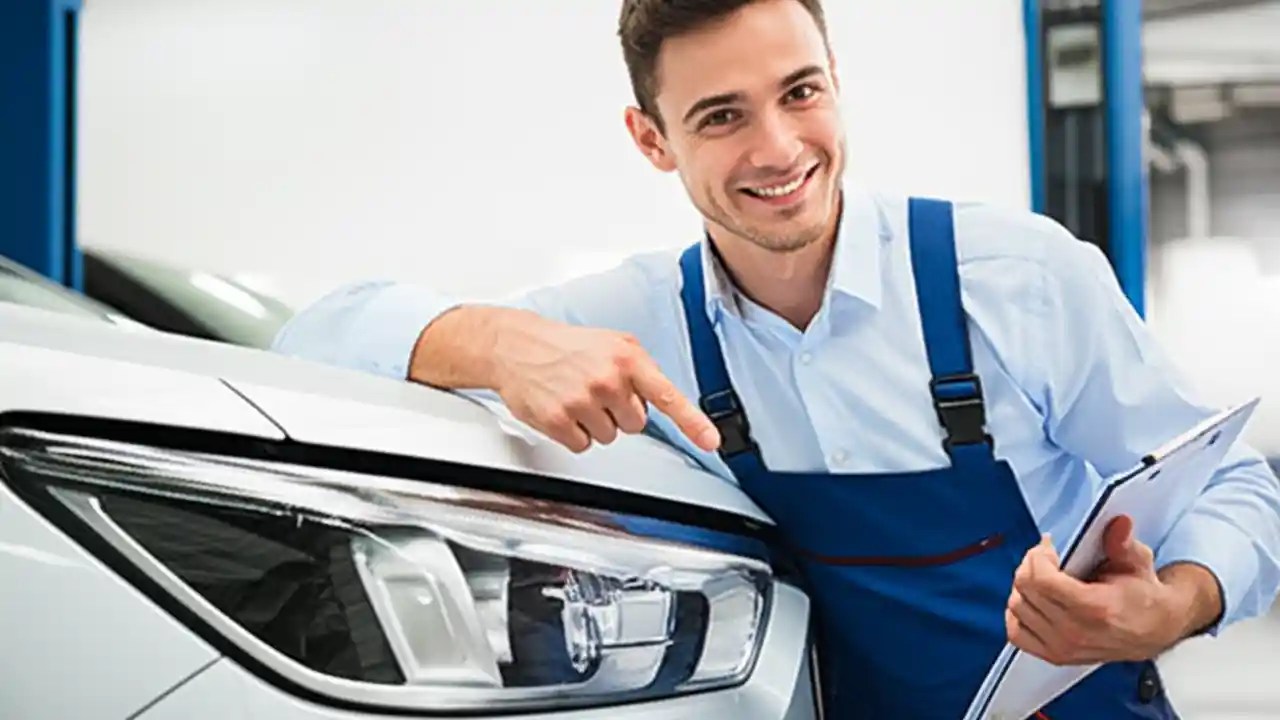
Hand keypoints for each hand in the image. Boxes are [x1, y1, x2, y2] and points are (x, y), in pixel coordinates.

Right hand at [491, 314, 720, 453]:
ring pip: (610, 437)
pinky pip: (583, 444)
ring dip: (596, 423)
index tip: (712, 441)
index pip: (668, 396)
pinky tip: (563, 409)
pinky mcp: (559, 420)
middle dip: (620, 412)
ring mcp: (582, 401)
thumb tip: (660, 398)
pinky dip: (575, 433)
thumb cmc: (565, 345)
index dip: (693, 422)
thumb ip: (640, 369)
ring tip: (577, 396)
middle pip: (636, 424)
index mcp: (627, 358)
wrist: (516, 346)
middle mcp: (608, 379)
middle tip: (597, 391)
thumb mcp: (612, 343)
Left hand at [1005, 515, 1185, 664]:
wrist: (1155, 630)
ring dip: (1023, 587)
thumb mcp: (1138, 563)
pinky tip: (1033, 600)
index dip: (1038, 556)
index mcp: (1094, 609)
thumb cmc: (1144, 597)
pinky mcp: (1055, 656)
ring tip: (1042, 576)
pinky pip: (1016, 632)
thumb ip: (1123, 543)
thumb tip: (1118, 523)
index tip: (1049, 546)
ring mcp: (1063, 648)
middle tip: (1045, 556)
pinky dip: (1018, 613)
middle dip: (1030, 565)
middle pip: (1024, 590)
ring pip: (1016, 608)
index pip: (1041, 580)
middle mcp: (1075, 632)